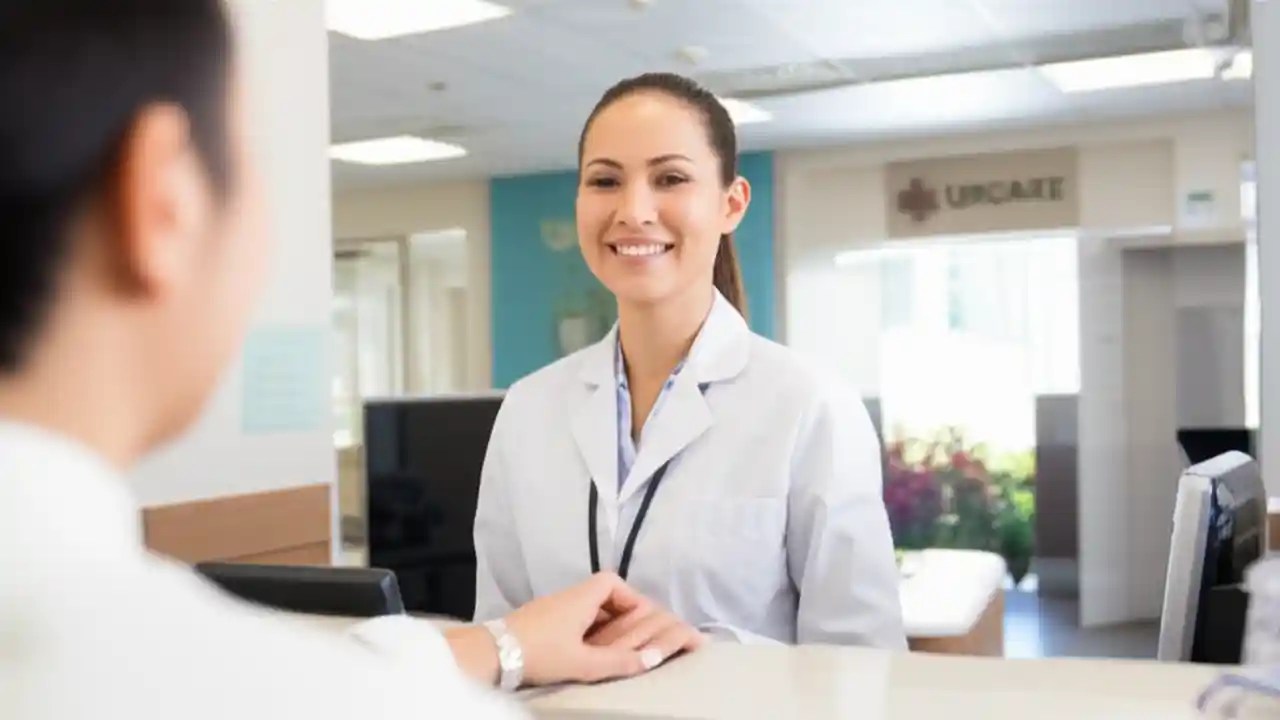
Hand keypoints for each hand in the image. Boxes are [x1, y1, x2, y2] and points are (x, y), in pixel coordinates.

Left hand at [504, 571, 685, 685]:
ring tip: (613, 646)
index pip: (612, 581)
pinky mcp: (540, 620)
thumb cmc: (540, 652)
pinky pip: (572, 616)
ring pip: (586, 606)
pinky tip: (586, 650)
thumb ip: (618, 662)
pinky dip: (586, 628)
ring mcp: (551, 607)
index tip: (641, 619)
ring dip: (602, 622)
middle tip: (632, 635)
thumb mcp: (583, 662)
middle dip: (620, 612)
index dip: (631, 596)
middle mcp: (567, 597)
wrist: (491, 654)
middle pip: (601, 593)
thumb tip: (653, 658)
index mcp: (580, 598)